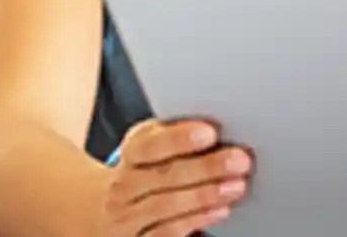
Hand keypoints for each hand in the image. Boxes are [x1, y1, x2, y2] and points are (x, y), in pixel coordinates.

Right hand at [103, 119, 252, 235]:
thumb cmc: (147, 170)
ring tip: (237, 185)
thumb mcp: (153, 145)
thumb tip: (219, 121)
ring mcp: (127, 217)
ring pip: (165, 205)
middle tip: (240, 159)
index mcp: (131, 152)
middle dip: (206, 167)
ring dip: (205, 194)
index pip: (148, 145)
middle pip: (163, 175)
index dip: (178, 138)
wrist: (107, 211)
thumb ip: (178, 134)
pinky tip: (220, 210)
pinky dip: (196, 220)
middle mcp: (123, 186)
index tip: (210, 132)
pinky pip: (167, 232)